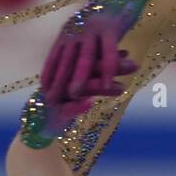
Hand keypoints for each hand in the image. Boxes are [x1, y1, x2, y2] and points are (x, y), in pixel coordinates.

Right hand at [20, 50, 138, 148]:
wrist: (40, 122)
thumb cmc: (63, 102)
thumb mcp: (80, 87)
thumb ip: (98, 73)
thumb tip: (120, 55)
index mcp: (70, 69)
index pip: (92, 59)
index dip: (109, 56)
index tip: (127, 53)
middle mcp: (66, 79)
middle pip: (90, 69)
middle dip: (113, 67)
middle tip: (134, 65)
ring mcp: (61, 95)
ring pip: (83, 88)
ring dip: (103, 87)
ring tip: (123, 88)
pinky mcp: (57, 112)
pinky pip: (70, 108)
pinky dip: (78, 106)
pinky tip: (90, 104)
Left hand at [39, 0, 159, 103]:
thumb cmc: (106, 19)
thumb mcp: (87, 34)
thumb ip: (79, 50)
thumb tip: (71, 73)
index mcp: (68, 31)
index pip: (54, 56)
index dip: (48, 74)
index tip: (42, 91)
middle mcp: (77, 29)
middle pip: (65, 59)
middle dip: (58, 81)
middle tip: (51, 99)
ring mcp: (93, 28)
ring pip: (84, 57)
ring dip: (78, 77)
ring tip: (73, 95)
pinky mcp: (111, 28)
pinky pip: (108, 53)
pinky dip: (107, 70)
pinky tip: (107, 85)